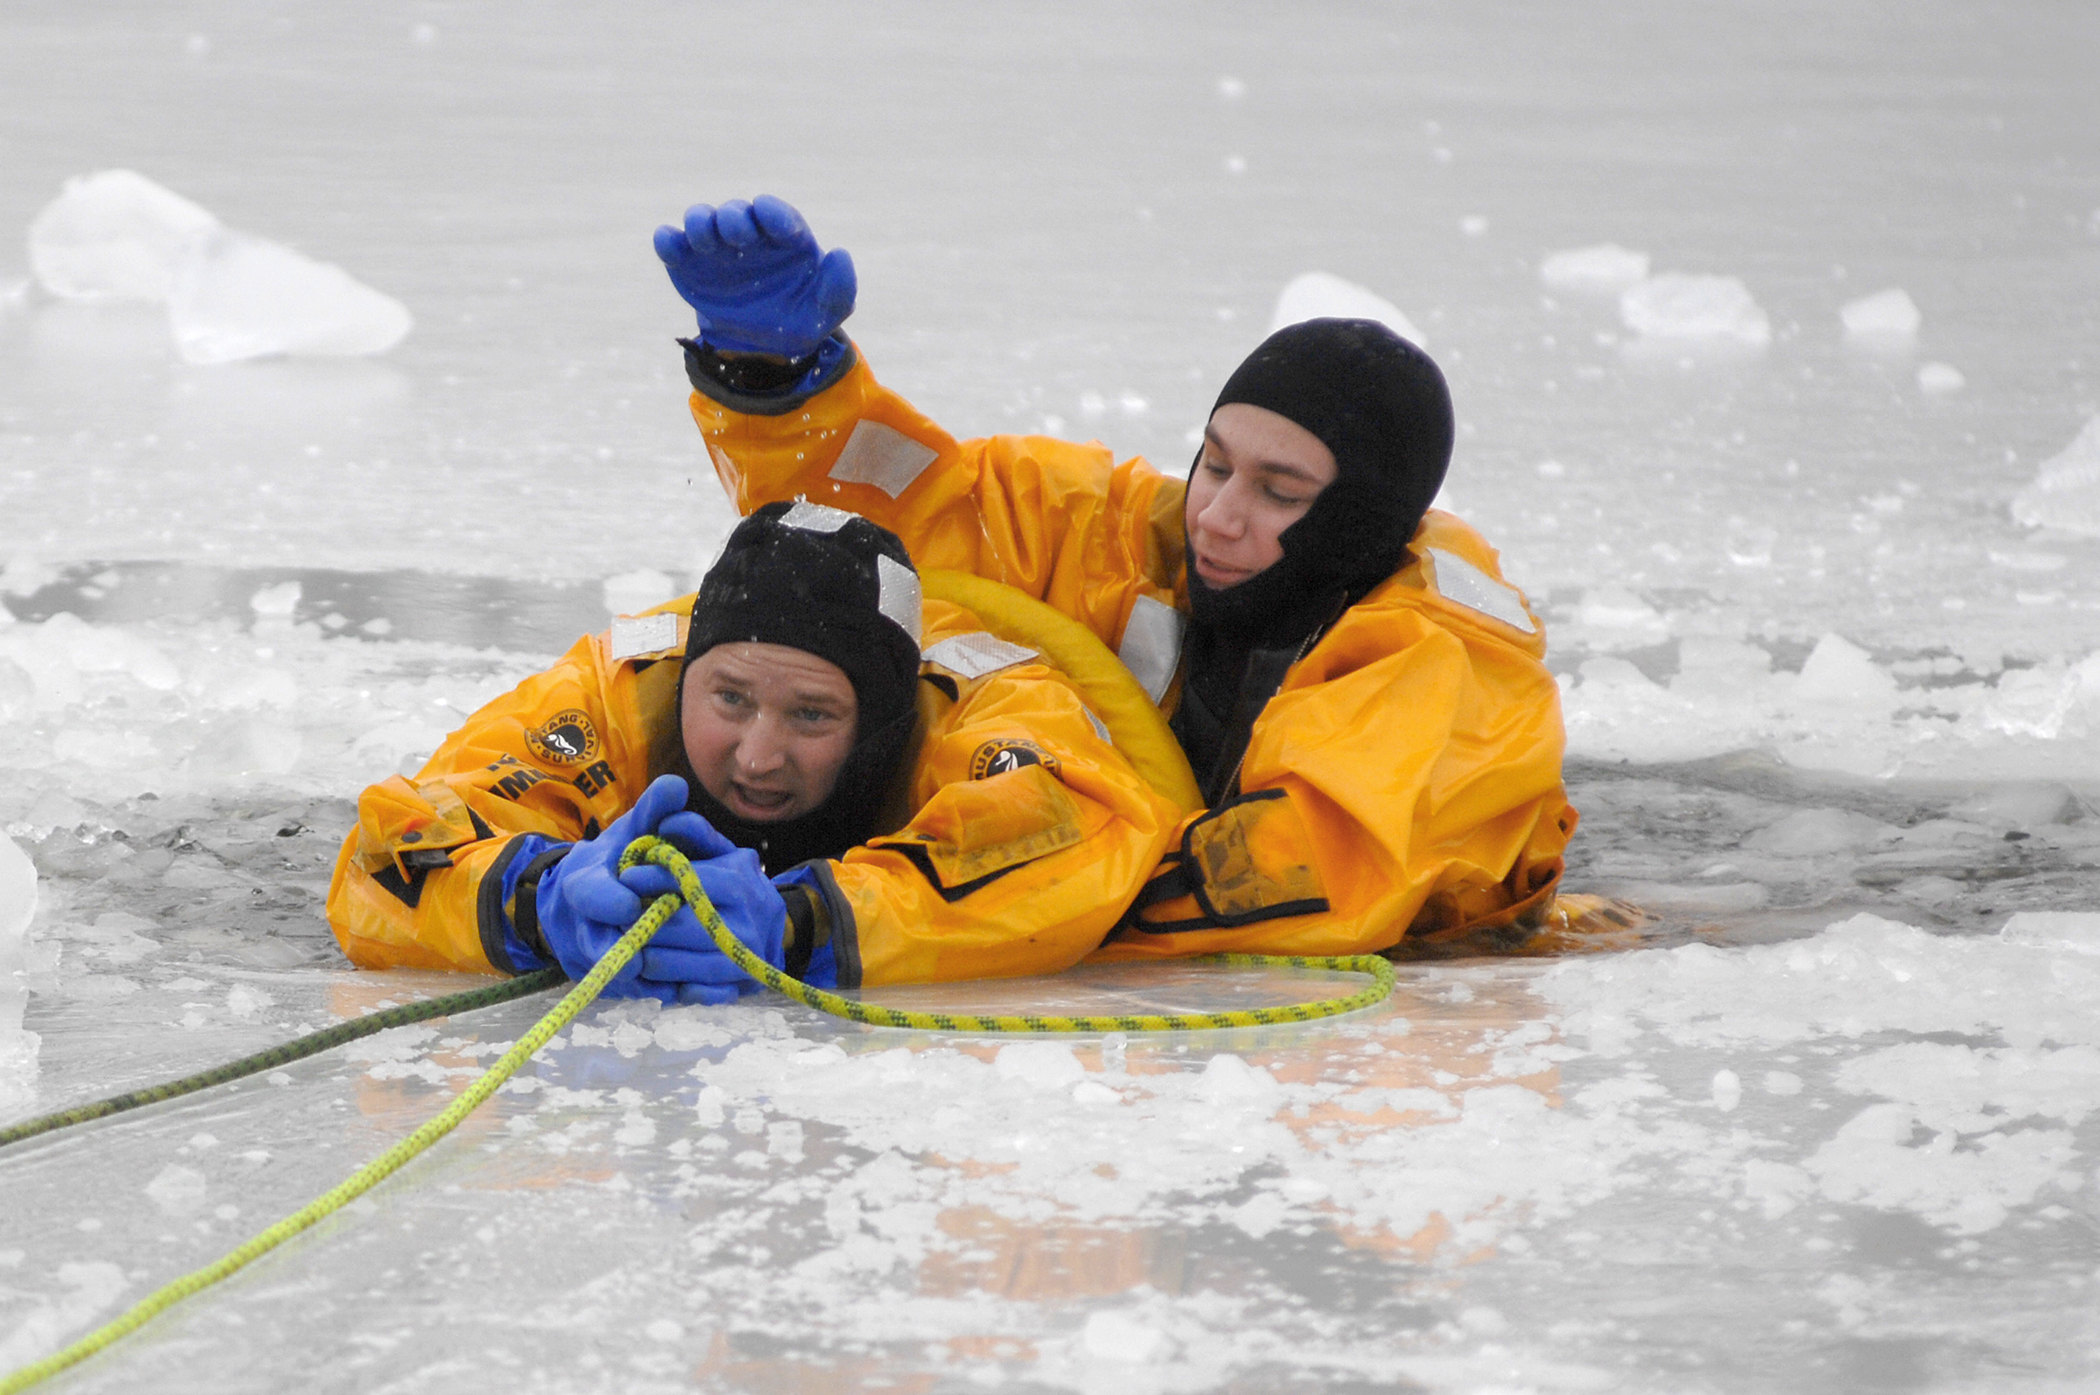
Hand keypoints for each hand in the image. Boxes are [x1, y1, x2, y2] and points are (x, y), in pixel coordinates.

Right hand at [534, 773, 696, 999]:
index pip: (589, 896)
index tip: (629, 905)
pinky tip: (717, 990)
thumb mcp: (631, 833)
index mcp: (585, 886)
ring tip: (701, 971)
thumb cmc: (618, 863)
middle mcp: (587, 928)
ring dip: (660, 974)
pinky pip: (649, 994)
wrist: (587, 906)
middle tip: (673, 940)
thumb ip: (652, 812)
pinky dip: (680, 993)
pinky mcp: (621, 986)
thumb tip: (675, 786)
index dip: (608, 902)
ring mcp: (602, 961)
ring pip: (627, 976)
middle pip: (604, 945)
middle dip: (635, 943)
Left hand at [618, 811, 786, 1005]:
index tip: (628, 878)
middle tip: (621, 923)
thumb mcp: (711, 848)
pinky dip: (680, 988)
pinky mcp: (745, 987)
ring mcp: (751, 955)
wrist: (762, 925)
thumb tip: (670, 811)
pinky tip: (657, 979)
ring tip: (632, 951)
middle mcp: (754, 916)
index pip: (695, 880)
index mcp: (742, 877)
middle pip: (692, 927)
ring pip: (696, 964)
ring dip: (657, 959)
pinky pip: (709, 994)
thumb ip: (691, 830)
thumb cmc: (723, 880)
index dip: (658, 880)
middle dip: (650, 926)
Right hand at [653, 195, 856, 357]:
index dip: (772, 212)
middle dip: (735, 219)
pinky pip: (672, 243)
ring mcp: (716, 247)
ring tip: (705, 241)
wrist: (763, 346)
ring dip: (700, 222)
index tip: (767, 213)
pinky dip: (667, 240)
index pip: (777, 214)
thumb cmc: (800, 318)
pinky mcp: (688, 263)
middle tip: (737, 236)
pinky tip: (669, 244)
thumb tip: (839, 254)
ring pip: (701, 219)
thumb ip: (839, 286)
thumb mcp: (828, 311)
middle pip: (736, 213)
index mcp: (784, 238)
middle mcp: (748, 235)